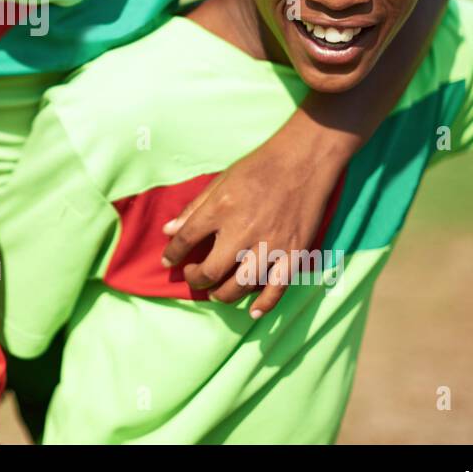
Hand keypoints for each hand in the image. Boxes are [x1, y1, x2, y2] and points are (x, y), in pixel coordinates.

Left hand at [160, 136, 339, 316]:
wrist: (303, 160)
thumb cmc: (259, 166)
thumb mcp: (220, 181)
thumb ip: (194, 208)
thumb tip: (169, 230)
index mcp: (221, 209)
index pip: (186, 240)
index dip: (173, 255)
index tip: (168, 262)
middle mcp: (242, 231)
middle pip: (211, 270)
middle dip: (197, 279)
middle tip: (194, 278)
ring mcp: (270, 245)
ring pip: (240, 285)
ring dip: (223, 294)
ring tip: (216, 293)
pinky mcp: (294, 253)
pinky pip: (277, 288)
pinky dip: (264, 304)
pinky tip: (252, 311)